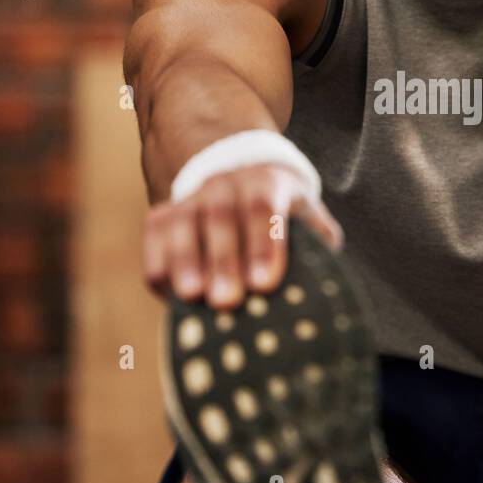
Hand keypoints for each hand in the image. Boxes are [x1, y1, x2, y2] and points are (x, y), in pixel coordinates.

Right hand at [143, 163, 343, 307]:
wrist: (241, 180)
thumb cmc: (283, 213)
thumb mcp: (307, 215)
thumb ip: (319, 239)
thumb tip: (329, 275)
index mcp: (266, 183)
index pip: (263, 208)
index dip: (263, 244)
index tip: (264, 283)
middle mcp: (224, 185)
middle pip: (220, 218)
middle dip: (223, 261)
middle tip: (227, 301)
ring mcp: (190, 198)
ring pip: (181, 224)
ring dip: (185, 260)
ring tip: (191, 297)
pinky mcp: (163, 215)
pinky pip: (153, 238)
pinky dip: (158, 264)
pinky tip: (169, 295)